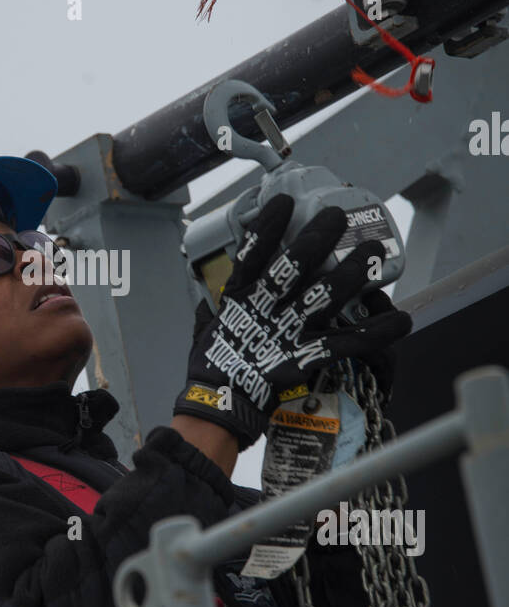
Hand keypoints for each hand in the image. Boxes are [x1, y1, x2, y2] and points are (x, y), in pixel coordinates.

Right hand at [173, 193, 412, 447]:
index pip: (253, 252)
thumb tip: (208, 299)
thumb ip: (211, 310)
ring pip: (325, 296)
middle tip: (338, 215)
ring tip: (372, 253)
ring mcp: (288, 333)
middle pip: (295, 265)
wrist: (216, 406)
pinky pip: (350, 343)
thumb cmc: (210, 368)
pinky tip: (401, 319)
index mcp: (238, 297)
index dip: (269, 225)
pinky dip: (378, 332)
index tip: (284, 200)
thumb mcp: (205, 329)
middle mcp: (265, 309)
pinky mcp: (307, 358)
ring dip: (352, 274)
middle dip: (318, 236)